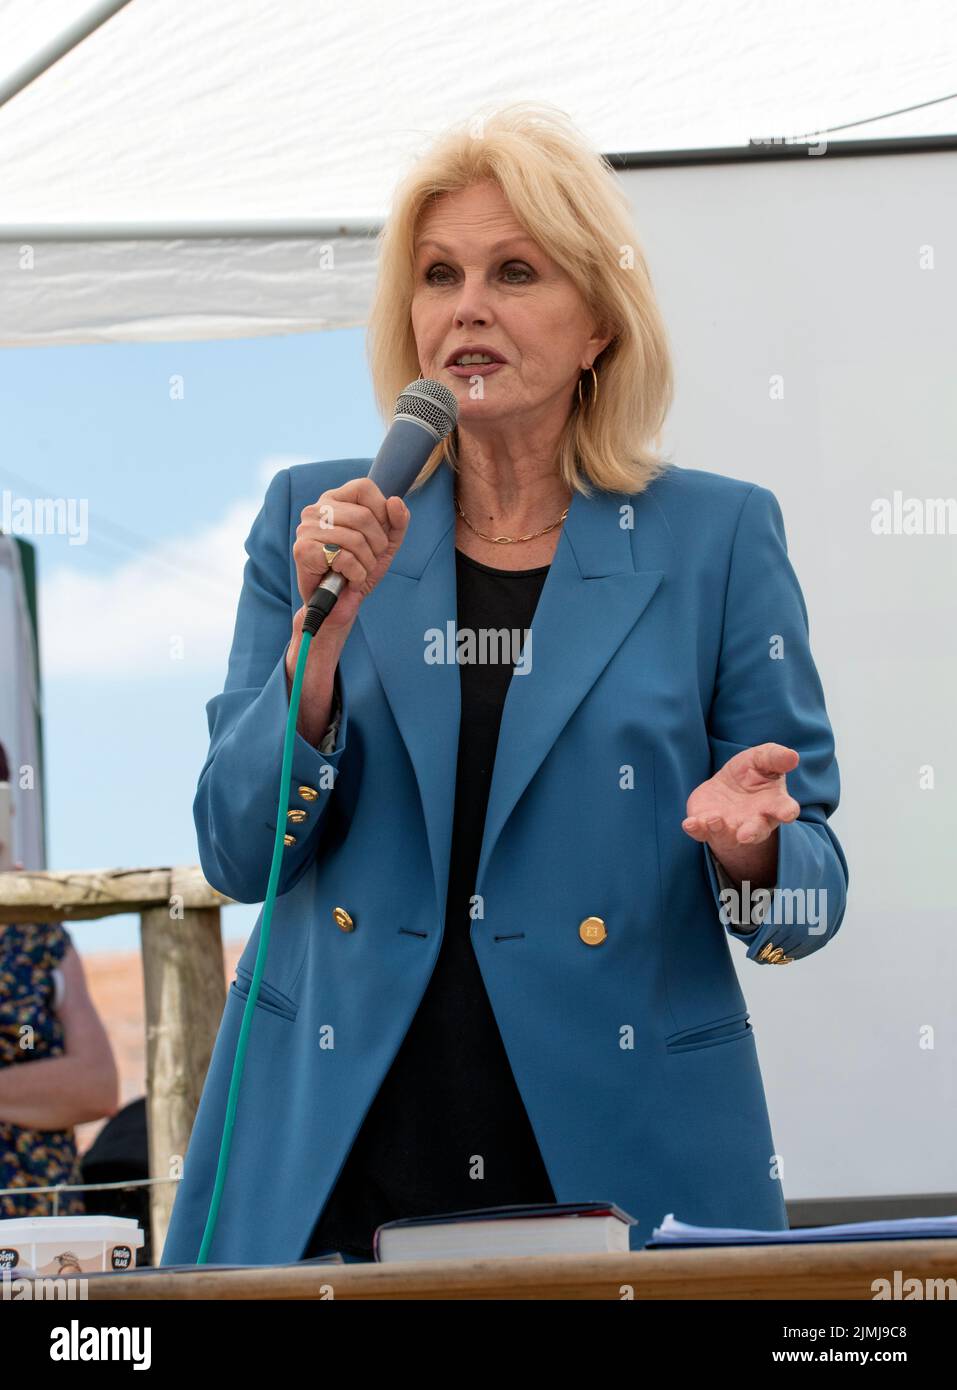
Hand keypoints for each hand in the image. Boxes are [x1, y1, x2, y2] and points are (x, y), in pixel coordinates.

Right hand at [292, 477, 410, 643]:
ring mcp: (307, 528)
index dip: (381, 512)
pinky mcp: (303, 550)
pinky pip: (344, 558)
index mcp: (335, 499)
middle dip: (377, 545)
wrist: (339, 604)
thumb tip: (395, 501)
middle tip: (369, 560)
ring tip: (358, 571)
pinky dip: (356, 574)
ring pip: (355, 539)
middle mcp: (317, 509)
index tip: (379, 535)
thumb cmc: (359, 568)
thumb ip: (397, 521)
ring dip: (367, 563)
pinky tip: (349, 579)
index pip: (364, 487)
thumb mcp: (386, 543)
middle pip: (363, 516)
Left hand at [682, 742, 800, 871]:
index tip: (787, 814)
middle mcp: (754, 821)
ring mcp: (730, 827)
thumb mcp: (762, 759)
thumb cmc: (751, 773)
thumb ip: (775, 757)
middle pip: (756, 831)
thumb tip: (792, 756)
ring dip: (721, 830)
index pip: (785, 810)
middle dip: (751, 833)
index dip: (787, 812)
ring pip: (727, 834)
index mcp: (774, 804)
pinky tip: (690, 824)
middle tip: (744, 836)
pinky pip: (702, 832)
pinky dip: (696, 829)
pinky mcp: (708, 827)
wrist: (727, 787)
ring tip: (715, 820)